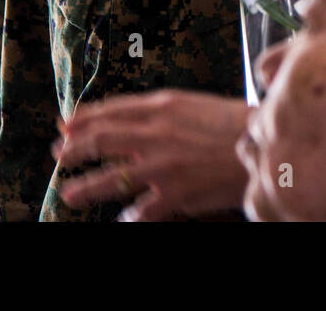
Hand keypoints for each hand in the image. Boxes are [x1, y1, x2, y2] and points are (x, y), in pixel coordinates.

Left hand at [54, 89, 250, 220]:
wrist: (265, 142)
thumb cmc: (236, 123)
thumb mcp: (195, 106)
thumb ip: (162, 114)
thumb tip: (133, 121)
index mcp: (163, 106)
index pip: (111, 110)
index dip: (84, 118)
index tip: (66, 124)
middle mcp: (156, 133)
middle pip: (101, 141)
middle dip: (74, 149)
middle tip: (59, 155)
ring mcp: (162, 165)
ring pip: (110, 178)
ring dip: (84, 188)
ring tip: (68, 194)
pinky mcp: (175, 193)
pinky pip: (141, 211)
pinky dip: (129, 217)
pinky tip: (124, 220)